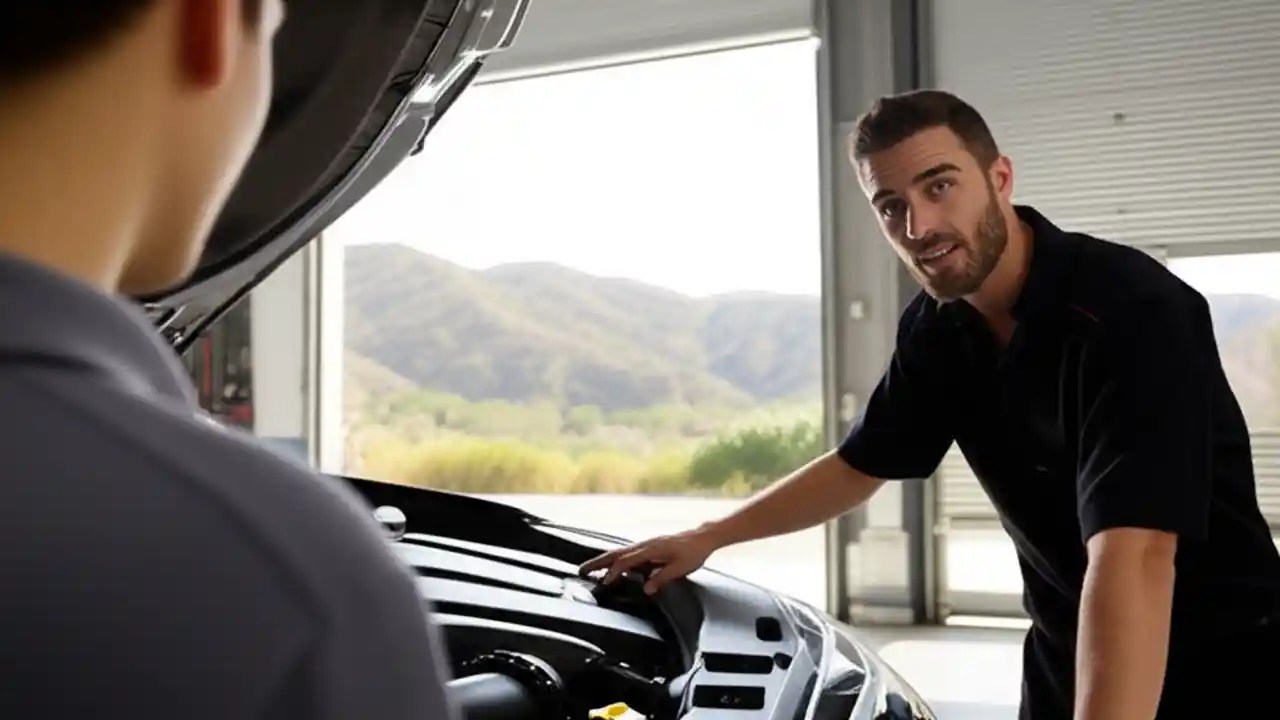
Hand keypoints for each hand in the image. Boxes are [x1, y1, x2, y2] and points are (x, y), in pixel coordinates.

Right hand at [577, 527, 722, 594]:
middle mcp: (645, 545)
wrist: (703, 537)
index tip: (603, 583)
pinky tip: (615, 566)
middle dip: (598, 562)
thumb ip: (662, 578)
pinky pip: (628, 553)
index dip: (613, 572)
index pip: (625, 562)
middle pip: (616, 554)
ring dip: (605, 560)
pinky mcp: (650, 547)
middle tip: (582, 570)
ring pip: (620, 553)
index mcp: (650, 549)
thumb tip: (646, 589)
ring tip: (592, 569)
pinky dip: (616, 559)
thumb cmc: (693, 552)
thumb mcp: (680, 569)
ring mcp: (646, 545)